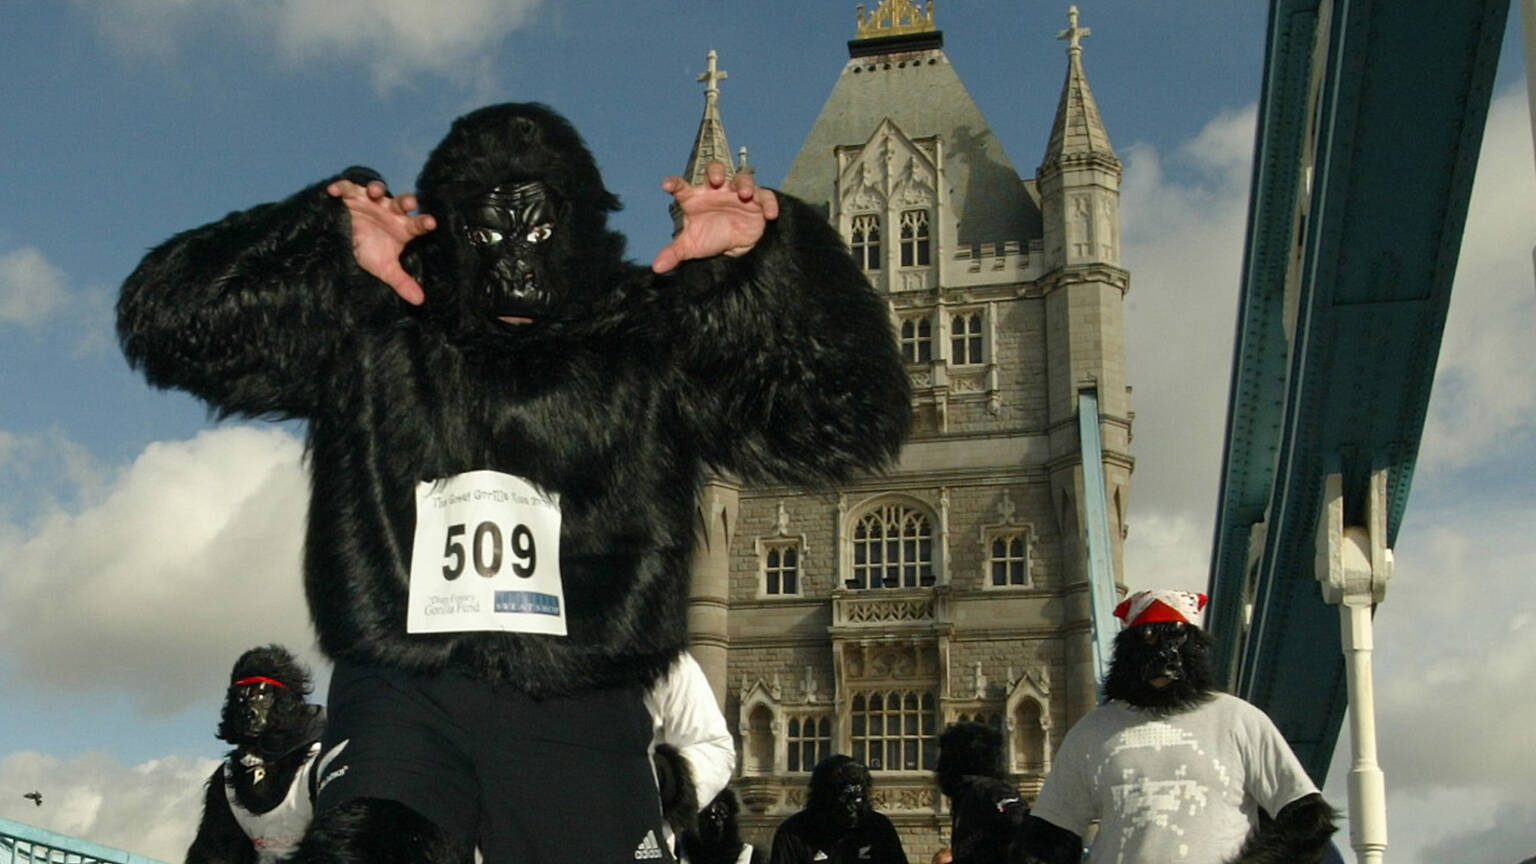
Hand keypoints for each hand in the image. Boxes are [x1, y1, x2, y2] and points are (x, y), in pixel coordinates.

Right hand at [327, 178, 436, 304]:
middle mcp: (390, 211)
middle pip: (401, 202)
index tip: (431, 222)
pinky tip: (334, 190)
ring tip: (374, 192)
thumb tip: (420, 301)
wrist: (347, 241)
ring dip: (376, 189)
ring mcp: (371, 201)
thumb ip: (401, 282)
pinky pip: (347, 188)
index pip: (417, 224)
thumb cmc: (372, 250)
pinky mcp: (352, 195)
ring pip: (376, 190)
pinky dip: (341, 187)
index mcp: (402, 227)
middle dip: (405, 200)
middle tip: (409, 202)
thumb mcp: (385, 268)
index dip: (423, 222)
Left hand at [650, 161, 778, 273]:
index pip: (682, 186)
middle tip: (716, 180)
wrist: (735, 247)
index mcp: (696, 197)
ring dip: (744, 183)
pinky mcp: (758, 202)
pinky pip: (766, 196)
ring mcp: (738, 193)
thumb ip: (674, 253)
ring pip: (742, 178)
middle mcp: (716, 190)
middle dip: (716, 171)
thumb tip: (657, 267)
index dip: (674, 183)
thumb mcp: (692, 246)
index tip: (666, 185)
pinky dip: (769, 203)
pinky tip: (770, 214)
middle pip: (716, 170)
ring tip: (745, 194)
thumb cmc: (710, 237)